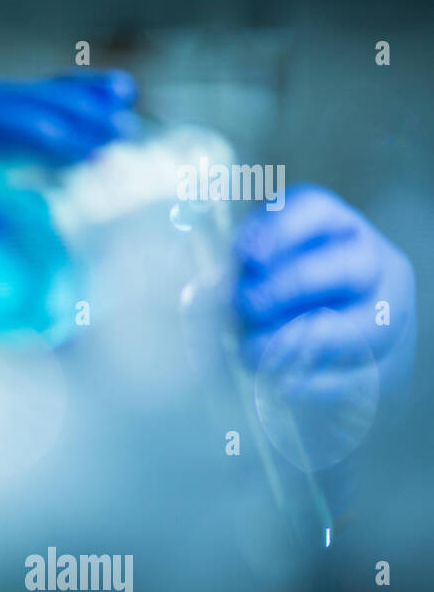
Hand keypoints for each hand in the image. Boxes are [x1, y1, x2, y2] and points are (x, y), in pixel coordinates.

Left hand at [232, 184, 416, 404]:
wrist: (327, 347)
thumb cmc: (271, 299)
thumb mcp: (247, 273)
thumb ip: (229, 274)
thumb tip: (203, 293)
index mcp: (329, 226)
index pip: (315, 210)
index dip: (281, 230)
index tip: (246, 255)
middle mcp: (368, 262)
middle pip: (348, 268)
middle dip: (290, 288)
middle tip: (243, 306)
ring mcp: (386, 313)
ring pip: (364, 326)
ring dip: (300, 341)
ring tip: (250, 351)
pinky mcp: (387, 363)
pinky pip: (361, 375)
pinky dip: (314, 382)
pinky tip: (277, 381)